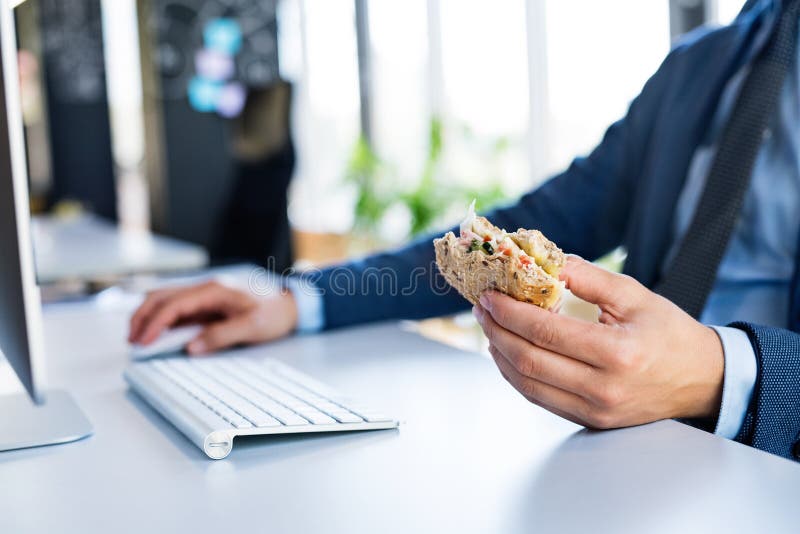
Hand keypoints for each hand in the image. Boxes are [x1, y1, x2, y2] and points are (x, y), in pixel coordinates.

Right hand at [128, 281, 298, 354]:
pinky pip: (176, 309)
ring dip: (147, 316)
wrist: (289, 304)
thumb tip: (192, 348)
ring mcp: (203, 295)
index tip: (143, 342)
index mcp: (214, 290)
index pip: (174, 304)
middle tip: (131, 341)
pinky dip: (160, 319)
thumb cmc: (273, 313)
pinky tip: (154, 334)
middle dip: (142, 317)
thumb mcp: (252, 327)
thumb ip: (221, 336)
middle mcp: (204, 288)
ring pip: (164, 300)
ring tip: (137, 338)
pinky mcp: (204, 304)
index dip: (155, 323)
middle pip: (161, 297)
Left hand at [473, 256, 723, 428]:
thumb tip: (544, 261)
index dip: (510, 313)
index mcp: (617, 353)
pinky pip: (540, 399)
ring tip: (488, 327)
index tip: (490, 295)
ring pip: (527, 385)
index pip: (546, 332)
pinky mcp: (589, 420)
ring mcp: (595, 411)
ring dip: (499, 355)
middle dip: (496, 332)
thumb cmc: (670, 333)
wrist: (702, 380)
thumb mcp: (634, 295)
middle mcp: (603, 388)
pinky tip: (507, 352)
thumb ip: (588, 278)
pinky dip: (516, 375)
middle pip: (529, 361)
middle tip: (481, 308)